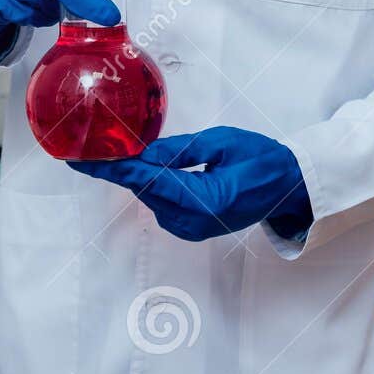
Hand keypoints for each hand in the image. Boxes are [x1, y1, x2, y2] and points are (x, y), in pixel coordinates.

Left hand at [69, 127, 312, 242]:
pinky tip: (145, 166)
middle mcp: (195, 222)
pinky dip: (150, 185)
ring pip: (150, 197)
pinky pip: (161, 204)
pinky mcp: (191, 228)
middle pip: (145, 191)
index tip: (84, 161)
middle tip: (94, 144)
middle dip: (119, 169)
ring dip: (135, 176)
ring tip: (116, 152)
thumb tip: (143, 154)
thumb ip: (180, 151)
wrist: (288, 186)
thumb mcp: (221, 143)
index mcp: (205, 200)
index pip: (150, 181)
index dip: (115, 169)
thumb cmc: (261, 159)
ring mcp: (192, 229)